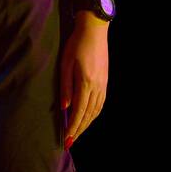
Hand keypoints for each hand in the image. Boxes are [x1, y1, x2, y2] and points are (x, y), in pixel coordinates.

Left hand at [60, 16, 108, 148]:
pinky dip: (94, 114)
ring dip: (87, 124)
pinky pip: (101, 103)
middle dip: (79, 130)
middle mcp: (97, 86)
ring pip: (96, 111)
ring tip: (78, 133)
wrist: (94, 29)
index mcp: (86, 83)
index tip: (67, 139)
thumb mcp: (65, 64)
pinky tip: (89, 117)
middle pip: (89, 115)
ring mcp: (103, 84)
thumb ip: (65, 87)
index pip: (79, 112)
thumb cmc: (75, 44)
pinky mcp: (105, 80)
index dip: (73, 127)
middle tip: (71, 142)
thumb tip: (65, 108)